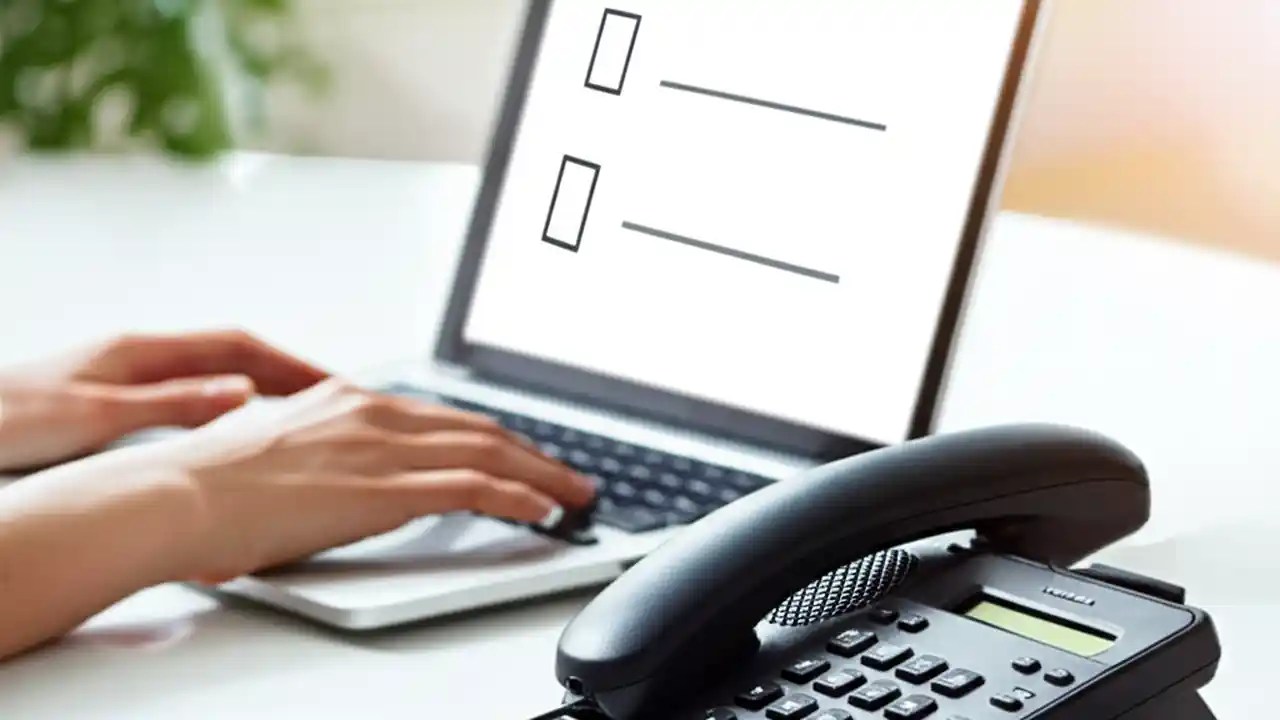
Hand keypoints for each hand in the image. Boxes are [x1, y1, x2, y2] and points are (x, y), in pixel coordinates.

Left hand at [0, 330, 327, 470]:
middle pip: (239, 357)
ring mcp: (131, 378)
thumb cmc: (8, 420)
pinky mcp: (118, 403)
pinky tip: (242, 434)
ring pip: (219, 377)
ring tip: (309, 415)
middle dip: (293, 375)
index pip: (241, 348)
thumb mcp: (96, 417)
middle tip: (342, 398)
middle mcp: (142, 358)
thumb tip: (243, 395)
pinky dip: (233, 410)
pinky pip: (198, 399)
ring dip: (267, 391)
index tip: (336, 384)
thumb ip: (173, 406)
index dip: (294, 365)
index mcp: (142, 352)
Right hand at [156, 379, 595, 581]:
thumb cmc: (209, 481)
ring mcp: (384, 448)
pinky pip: (473, 487)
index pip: (440, 415)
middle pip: (477, 428)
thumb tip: (339, 472)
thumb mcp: (275, 448)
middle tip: (566, 472)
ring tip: (572, 493)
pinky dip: (518, 496)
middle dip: (531, 451)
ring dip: (541, 473)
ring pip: (488, 452)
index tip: (517, 450)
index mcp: (348, 401)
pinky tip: (542, 509)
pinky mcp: (386, 487)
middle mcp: (374, 413)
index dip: (489, 435)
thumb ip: (321, 450)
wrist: (178, 494)